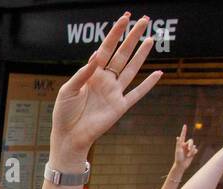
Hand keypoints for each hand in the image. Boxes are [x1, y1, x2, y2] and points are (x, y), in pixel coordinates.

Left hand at [49, 14, 161, 160]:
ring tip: (150, 39)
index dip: (115, 33)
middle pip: (122, 54)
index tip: (125, 18)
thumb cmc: (64, 113)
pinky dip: (148, 84)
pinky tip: (159, 74)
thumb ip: (82, 73)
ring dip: (141, 55)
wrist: (68, 136)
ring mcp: (114, 92)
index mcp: (92, 74)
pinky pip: (137, 93)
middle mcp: (105, 80)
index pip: (106, 48)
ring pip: (131, 69)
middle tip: (144, 20)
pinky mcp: (120, 107)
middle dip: (132, 37)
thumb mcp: (68, 90)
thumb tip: (97, 55)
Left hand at [172, 124, 197, 169]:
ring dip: (191, 151)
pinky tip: (191, 156)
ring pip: (194, 146)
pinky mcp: (192, 152)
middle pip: (191, 141)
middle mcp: (185, 145)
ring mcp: (189, 149)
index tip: (184, 125)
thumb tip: (177, 137)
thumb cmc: (178, 158)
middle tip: (189, 150)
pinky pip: (196, 150)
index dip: (184, 131)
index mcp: (181, 144)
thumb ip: (179, 144)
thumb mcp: (178, 150)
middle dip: (191, 145)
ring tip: (188, 156)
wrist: (181, 165)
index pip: (183, 136)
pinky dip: (194, 153)